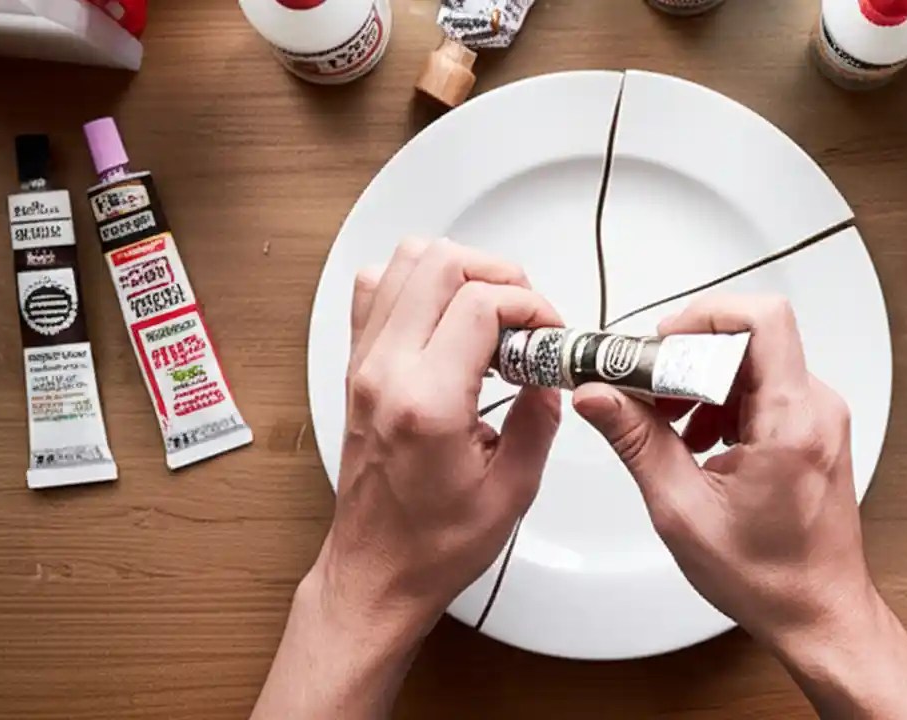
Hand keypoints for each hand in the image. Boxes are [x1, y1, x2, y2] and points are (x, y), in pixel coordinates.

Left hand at [252, 238, 562, 719]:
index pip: (480, 303)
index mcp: (426, 402)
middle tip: (525, 314)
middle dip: (497, 273)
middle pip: (437, 262)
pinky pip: (375, 292)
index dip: (529, 304)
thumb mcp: (512, 490)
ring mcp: (363, 366)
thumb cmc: (431, 545)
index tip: (549, 331)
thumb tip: (551, 377)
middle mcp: (386, 373)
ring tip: (489, 311)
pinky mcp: (355, 370)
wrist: (375, 573)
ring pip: (401, 263)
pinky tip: (447, 319)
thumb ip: (539, 421)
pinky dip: (415, 284)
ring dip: (456, 271)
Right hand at [574, 294, 906, 717]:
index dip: (704, 316)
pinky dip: (722, 401)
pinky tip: (696, 440)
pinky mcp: (813, 429)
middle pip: (749, 339)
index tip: (659, 346)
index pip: (763, 319)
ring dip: (702, 381)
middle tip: (647, 387)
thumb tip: (598, 395)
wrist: (817, 613)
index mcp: (792, 422)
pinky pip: (763, 389)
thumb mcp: (683, 509)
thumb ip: (637, 441)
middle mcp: (816, 409)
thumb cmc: (768, 577)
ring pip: (753, 363)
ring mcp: (819, 417)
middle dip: (689, 355)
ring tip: (668, 423)